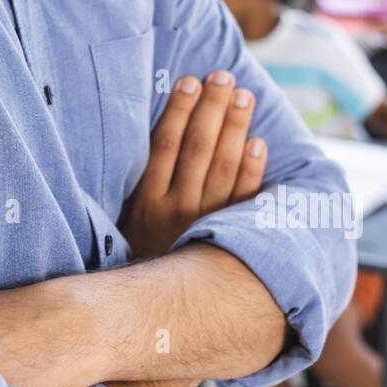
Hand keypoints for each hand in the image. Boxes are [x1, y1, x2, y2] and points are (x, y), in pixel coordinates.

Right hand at [120, 70, 267, 258]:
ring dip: (235, 128)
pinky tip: (259, 142)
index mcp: (146, 202)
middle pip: (197, 149)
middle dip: (212, 109)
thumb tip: (158, 132)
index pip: (165, 145)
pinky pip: (244, 200)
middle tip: (223, 77)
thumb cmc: (144, 251)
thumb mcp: (127, 219)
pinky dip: (253, 170)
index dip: (179, 110)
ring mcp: (205, 224)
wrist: (159, 309)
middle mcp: (176, 211)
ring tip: (244, 97)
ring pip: (223, 168)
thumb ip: (140, 182)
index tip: (191, 81)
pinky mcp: (229, 238)